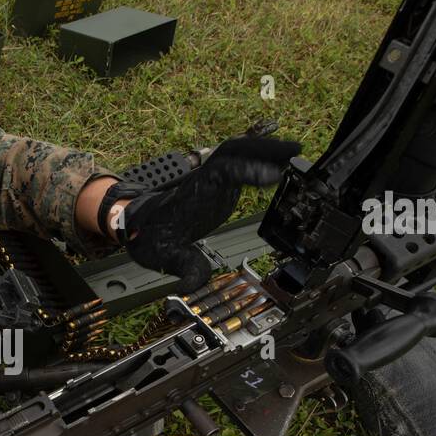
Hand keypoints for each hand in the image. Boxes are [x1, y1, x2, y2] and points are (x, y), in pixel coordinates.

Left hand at [118, 136, 301, 284]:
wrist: (140, 225)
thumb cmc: (151, 237)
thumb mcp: (165, 257)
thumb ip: (183, 269)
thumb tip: (192, 286)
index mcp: (194, 193)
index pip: (223, 172)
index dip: (249, 170)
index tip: (274, 174)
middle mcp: (205, 181)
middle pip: (234, 152)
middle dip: (264, 149)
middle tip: (295, 153)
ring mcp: (213, 181)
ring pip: (238, 154)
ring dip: (264, 150)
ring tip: (294, 154)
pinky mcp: (219, 187)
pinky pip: (240, 166)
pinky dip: (260, 161)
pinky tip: (279, 165)